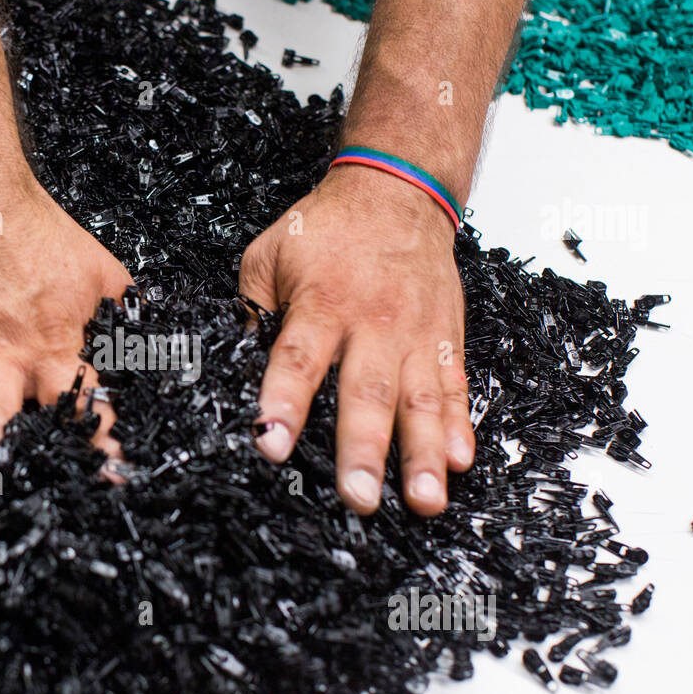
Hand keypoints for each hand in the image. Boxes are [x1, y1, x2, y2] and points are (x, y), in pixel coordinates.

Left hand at [238, 165, 474, 515]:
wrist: (397, 191)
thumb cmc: (325, 230)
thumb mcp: (269, 256)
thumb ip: (252, 311)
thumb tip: (231, 366)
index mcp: (322, 302)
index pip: (297, 359)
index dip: (283, 403)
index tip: (271, 445)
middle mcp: (373, 322)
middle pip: (367, 392)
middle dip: (363, 450)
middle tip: (358, 498)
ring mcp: (416, 333)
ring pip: (421, 400)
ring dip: (423, 454)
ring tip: (424, 502)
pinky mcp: (446, 338)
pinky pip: (456, 386)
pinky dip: (461, 426)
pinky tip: (460, 463)